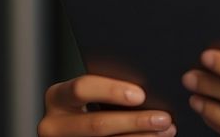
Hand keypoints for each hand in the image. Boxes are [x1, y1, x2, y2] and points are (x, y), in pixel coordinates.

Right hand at [38, 74, 176, 136]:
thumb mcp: (88, 96)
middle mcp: (54, 124)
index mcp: (58, 96)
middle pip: (97, 124)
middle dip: (135, 121)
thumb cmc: (86, 106)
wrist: (72, 133)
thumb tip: (146, 87)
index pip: (82, 88)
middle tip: (164, 119)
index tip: (140, 95)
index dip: (112, 91)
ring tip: (166, 131)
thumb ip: (106, 89)